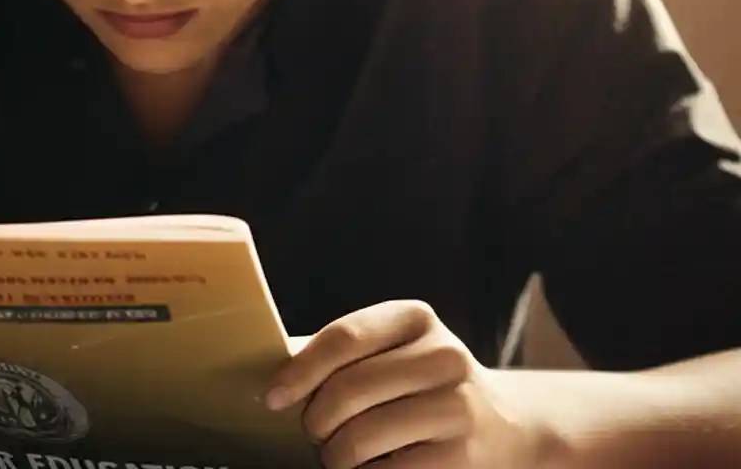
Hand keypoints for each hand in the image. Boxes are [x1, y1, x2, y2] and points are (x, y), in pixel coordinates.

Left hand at [267, 301, 543, 468]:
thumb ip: (336, 357)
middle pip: (347, 391)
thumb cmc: (417, 388)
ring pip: (359, 438)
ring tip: (339, 456)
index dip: (299, 370)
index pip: (344, 338)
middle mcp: (445, 356)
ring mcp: (457, 407)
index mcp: (416, 319)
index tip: (273, 397)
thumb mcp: (389, 354)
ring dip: (334, 456)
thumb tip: (269, 380)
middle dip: (315, 422)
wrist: (505, 428)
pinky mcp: (461, 457)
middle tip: (314, 434)